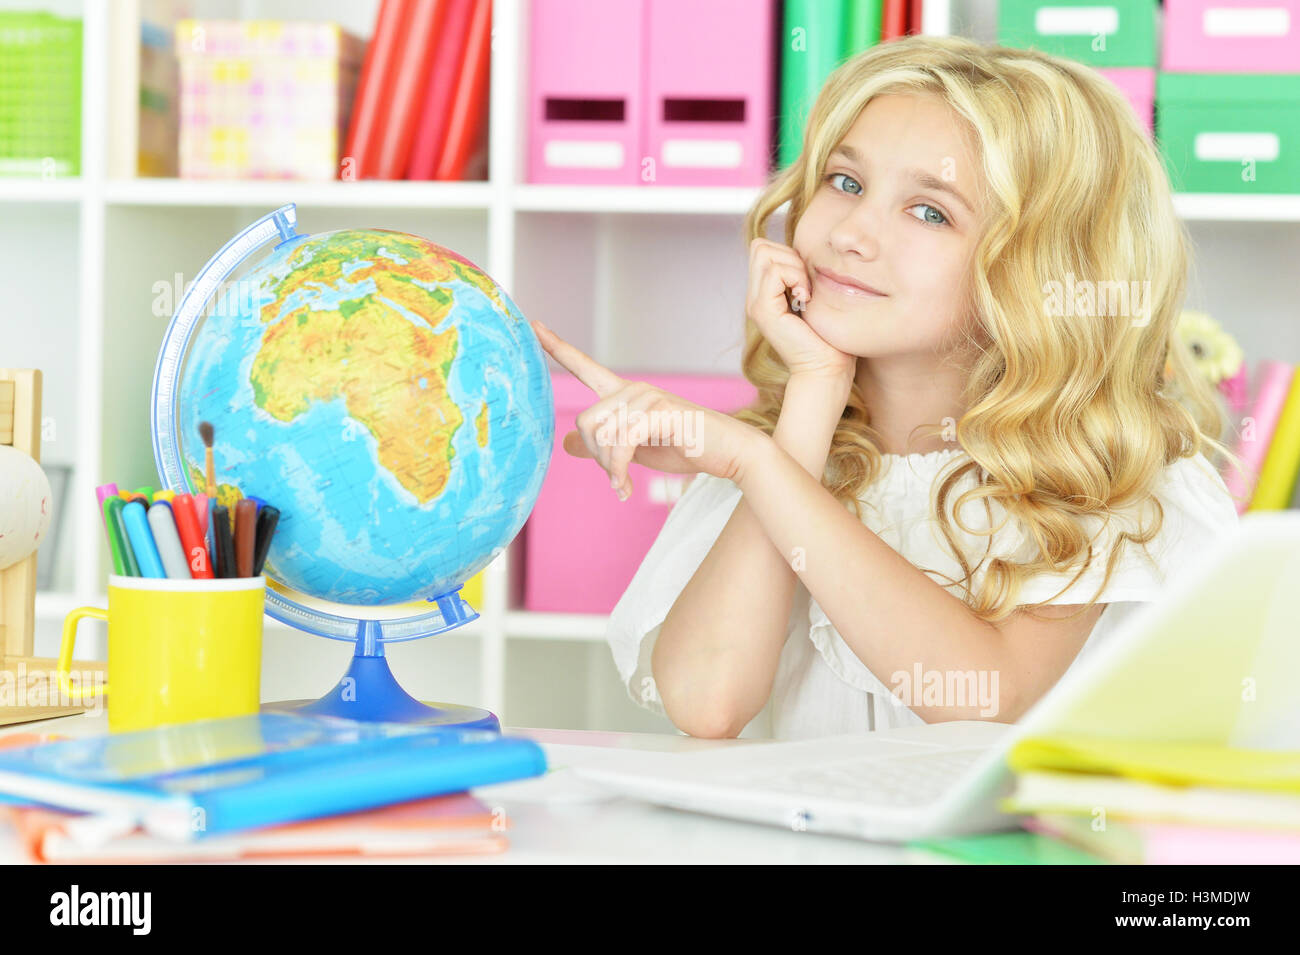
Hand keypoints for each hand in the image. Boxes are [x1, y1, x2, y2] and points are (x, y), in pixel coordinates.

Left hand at [531, 320, 765, 498]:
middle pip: (586, 421)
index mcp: (625, 394)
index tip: (534, 325)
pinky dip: (618, 470)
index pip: (584, 367)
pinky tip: (624, 487)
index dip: (558, 348)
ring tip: (622, 483)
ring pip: (602, 435)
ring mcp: (648, 397)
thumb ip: (602, 445)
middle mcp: (633, 389)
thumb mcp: (636, 450)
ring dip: (610, 467)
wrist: (728, 453)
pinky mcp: (660, 411)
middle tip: (614, 477)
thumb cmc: (685, 448)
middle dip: (595, 456)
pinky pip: (622, 443)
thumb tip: (566, 441)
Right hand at [747, 238, 856, 385]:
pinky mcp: (763, 310)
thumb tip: (804, 252)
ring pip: (765, 254)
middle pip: (760, 247)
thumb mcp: (813, 297)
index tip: (806, 281)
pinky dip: (795, 277)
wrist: (826, 368)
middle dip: (789, 257)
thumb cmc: (828, 337)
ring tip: (806, 293)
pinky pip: (774, 272)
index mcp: (764, 294)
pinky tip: (805, 299)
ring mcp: (755, 304)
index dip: (787, 255)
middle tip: (806, 285)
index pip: (762, 249)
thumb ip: (801, 276)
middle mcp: (754, 298)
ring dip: (794, 267)